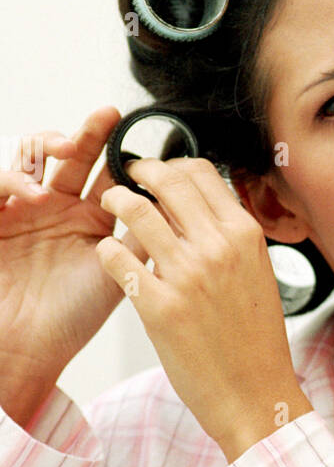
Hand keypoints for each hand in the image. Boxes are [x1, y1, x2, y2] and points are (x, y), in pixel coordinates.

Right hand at [0, 107, 150, 419]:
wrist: (27, 350)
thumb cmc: (71, 319)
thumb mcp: (119, 276)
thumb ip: (145, 241)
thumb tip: (185, 211)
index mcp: (92, 218)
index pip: (110, 172)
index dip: (123, 152)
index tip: (147, 142)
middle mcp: (58, 207)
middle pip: (75, 155)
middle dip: (91, 133)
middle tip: (108, 117)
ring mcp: (24, 210)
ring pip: (35, 158)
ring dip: (51, 145)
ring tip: (68, 150)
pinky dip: (15, 180)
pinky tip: (35, 194)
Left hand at [95, 156, 311, 456]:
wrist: (256, 395)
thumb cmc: (256, 342)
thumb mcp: (258, 275)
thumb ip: (231, 238)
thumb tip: (200, 206)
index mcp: (245, 236)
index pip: (201, 172)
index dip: (172, 164)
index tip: (158, 171)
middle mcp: (218, 247)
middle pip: (167, 181)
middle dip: (139, 171)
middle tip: (127, 176)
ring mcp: (188, 276)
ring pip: (136, 211)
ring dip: (116, 201)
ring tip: (109, 204)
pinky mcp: (159, 306)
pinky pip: (118, 258)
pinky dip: (108, 250)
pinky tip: (108, 254)